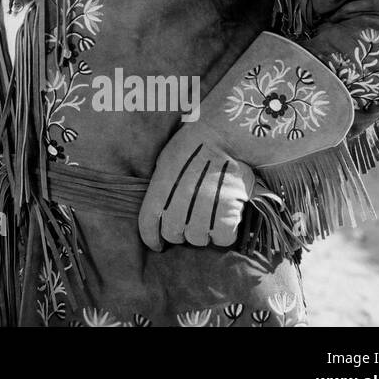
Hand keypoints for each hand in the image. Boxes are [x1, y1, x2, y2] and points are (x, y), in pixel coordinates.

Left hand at [138, 125, 256, 250]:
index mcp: (163, 182)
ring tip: (206, 220)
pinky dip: (223, 235)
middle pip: (174, 234)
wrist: (227, 134)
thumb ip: (160, 185)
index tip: (157, 244)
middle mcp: (182, 196)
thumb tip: (155, 211)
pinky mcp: (230, 208)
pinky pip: (222, 237)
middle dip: (178, 233)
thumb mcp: (167, 159)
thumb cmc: (194, 145)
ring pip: (197, 238)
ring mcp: (206, 203)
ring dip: (201, 234)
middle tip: (187, 225)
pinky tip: (224, 221)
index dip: (151, 238)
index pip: (149, 222)